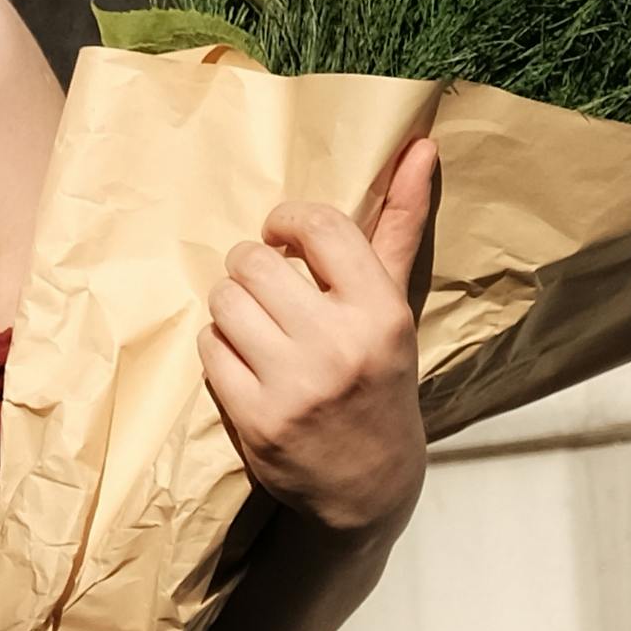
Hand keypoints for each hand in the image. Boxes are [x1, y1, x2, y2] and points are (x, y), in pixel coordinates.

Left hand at [204, 132, 436, 544]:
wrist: (370, 485)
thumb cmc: (381, 379)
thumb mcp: (396, 306)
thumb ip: (401, 225)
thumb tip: (420, 145)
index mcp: (380, 311)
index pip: (318, 225)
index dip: (288, 220)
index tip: (285, 235)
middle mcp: (338, 345)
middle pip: (254, 261)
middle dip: (252, 266)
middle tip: (266, 286)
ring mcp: (294, 385)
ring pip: (225, 301)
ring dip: (232, 306)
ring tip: (257, 324)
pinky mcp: (255, 419)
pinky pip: (209, 347)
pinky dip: (220, 347)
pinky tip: (245, 361)